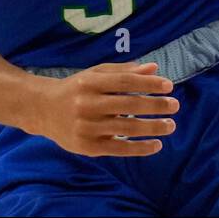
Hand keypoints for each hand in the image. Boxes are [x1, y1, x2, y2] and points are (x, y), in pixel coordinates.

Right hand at [27, 61, 179, 156]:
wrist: (43, 110)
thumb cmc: (76, 89)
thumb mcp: (95, 75)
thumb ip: (124, 72)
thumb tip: (155, 68)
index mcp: (90, 82)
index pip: (124, 82)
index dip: (148, 83)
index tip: (169, 86)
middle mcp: (87, 104)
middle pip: (128, 105)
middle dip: (155, 105)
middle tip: (175, 105)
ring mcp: (87, 127)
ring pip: (126, 128)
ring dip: (152, 127)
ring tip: (170, 125)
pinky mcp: (87, 147)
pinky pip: (119, 149)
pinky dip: (140, 148)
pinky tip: (156, 145)